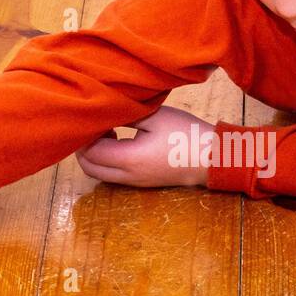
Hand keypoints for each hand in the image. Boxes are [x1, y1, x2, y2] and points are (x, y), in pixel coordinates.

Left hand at [75, 105, 215, 187]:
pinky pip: (113, 175)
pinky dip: (107, 162)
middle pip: (90, 167)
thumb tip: (105, 113)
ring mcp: (135, 182)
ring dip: (95, 156)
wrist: (211, 158)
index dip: (85, 134)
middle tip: (94, 126)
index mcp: (129, 159)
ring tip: (109, 133)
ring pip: (99, 174)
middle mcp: (128, 175)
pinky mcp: (142, 182)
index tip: (93, 117)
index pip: (91, 151)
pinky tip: (121, 142)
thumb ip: (125, 116)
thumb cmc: (185, 134)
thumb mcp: (154, 117)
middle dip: (84, 147)